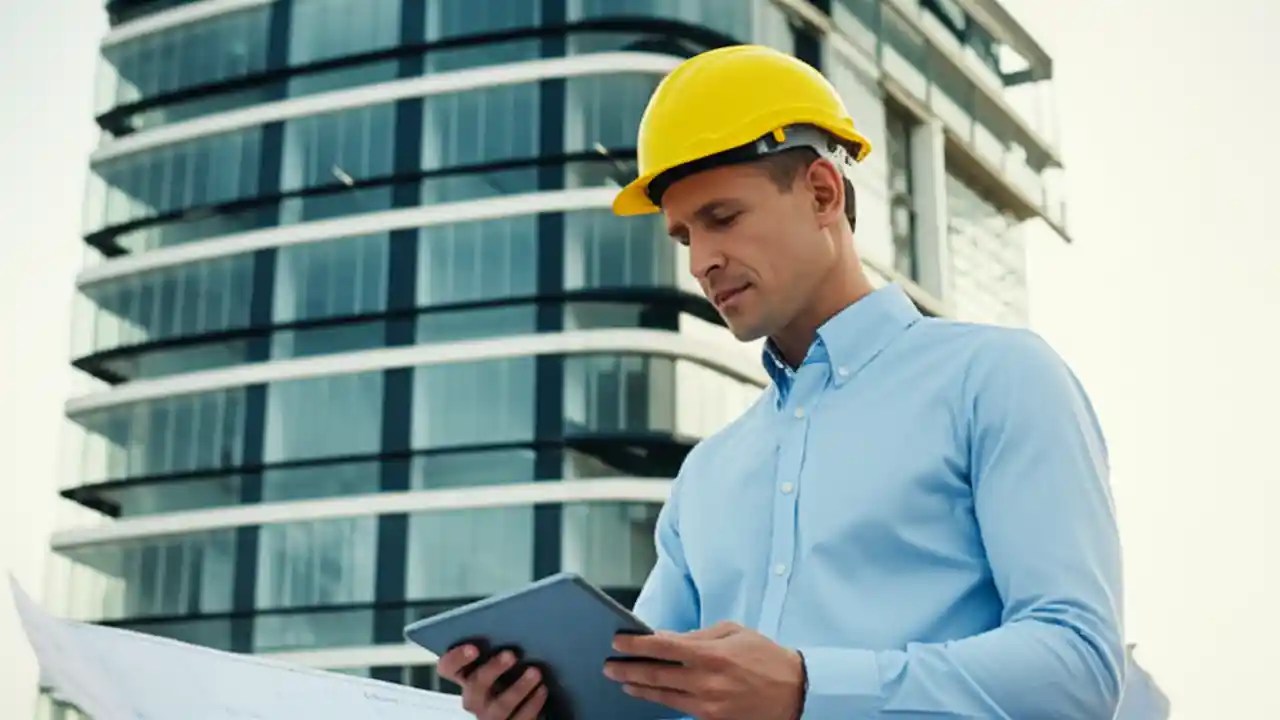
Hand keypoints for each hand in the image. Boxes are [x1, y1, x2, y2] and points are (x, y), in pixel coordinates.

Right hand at [436, 645, 546, 719]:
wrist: (527, 702)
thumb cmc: (514, 672)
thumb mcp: (504, 658)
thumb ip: (502, 644)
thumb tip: (519, 621)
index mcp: (467, 676)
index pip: (448, 667)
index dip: (456, 658)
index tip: (473, 648)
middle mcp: (474, 698)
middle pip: (474, 687)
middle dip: (492, 670)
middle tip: (510, 655)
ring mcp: (489, 716)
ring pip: (498, 707)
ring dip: (518, 688)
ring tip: (535, 672)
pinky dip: (532, 705)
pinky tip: (542, 690)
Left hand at [603, 621, 805, 719]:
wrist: (794, 691)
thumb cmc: (764, 656)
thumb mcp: (733, 633)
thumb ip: (697, 635)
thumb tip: (666, 638)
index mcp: (711, 654)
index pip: (663, 647)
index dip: (636, 645)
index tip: (618, 641)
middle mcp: (706, 681)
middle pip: (656, 675)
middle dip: (628, 669)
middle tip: (609, 664)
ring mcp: (708, 705)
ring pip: (662, 696)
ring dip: (638, 688)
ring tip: (622, 680)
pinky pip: (679, 710)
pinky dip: (660, 701)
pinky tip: (647, 694)